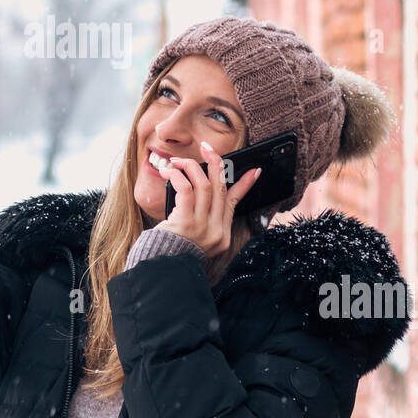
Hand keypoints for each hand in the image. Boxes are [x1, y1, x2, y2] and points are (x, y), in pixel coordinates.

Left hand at [153, 140, 260, 256]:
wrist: (162, 269)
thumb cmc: (174, 251)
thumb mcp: (197, 239)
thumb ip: (205, 219)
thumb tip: (202, 190)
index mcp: (221, 233)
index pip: (235, 203)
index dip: (245, 185)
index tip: (255, 170)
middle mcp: (215, 230)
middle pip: (220, 188)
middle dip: (215, 163)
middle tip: (207, 148)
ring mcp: (202, 226)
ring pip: (203, 184)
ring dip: (191, 167)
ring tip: (178, 162)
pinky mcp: (186, 222)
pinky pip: (186, 189)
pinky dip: (177, 176)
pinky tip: (169, 172)